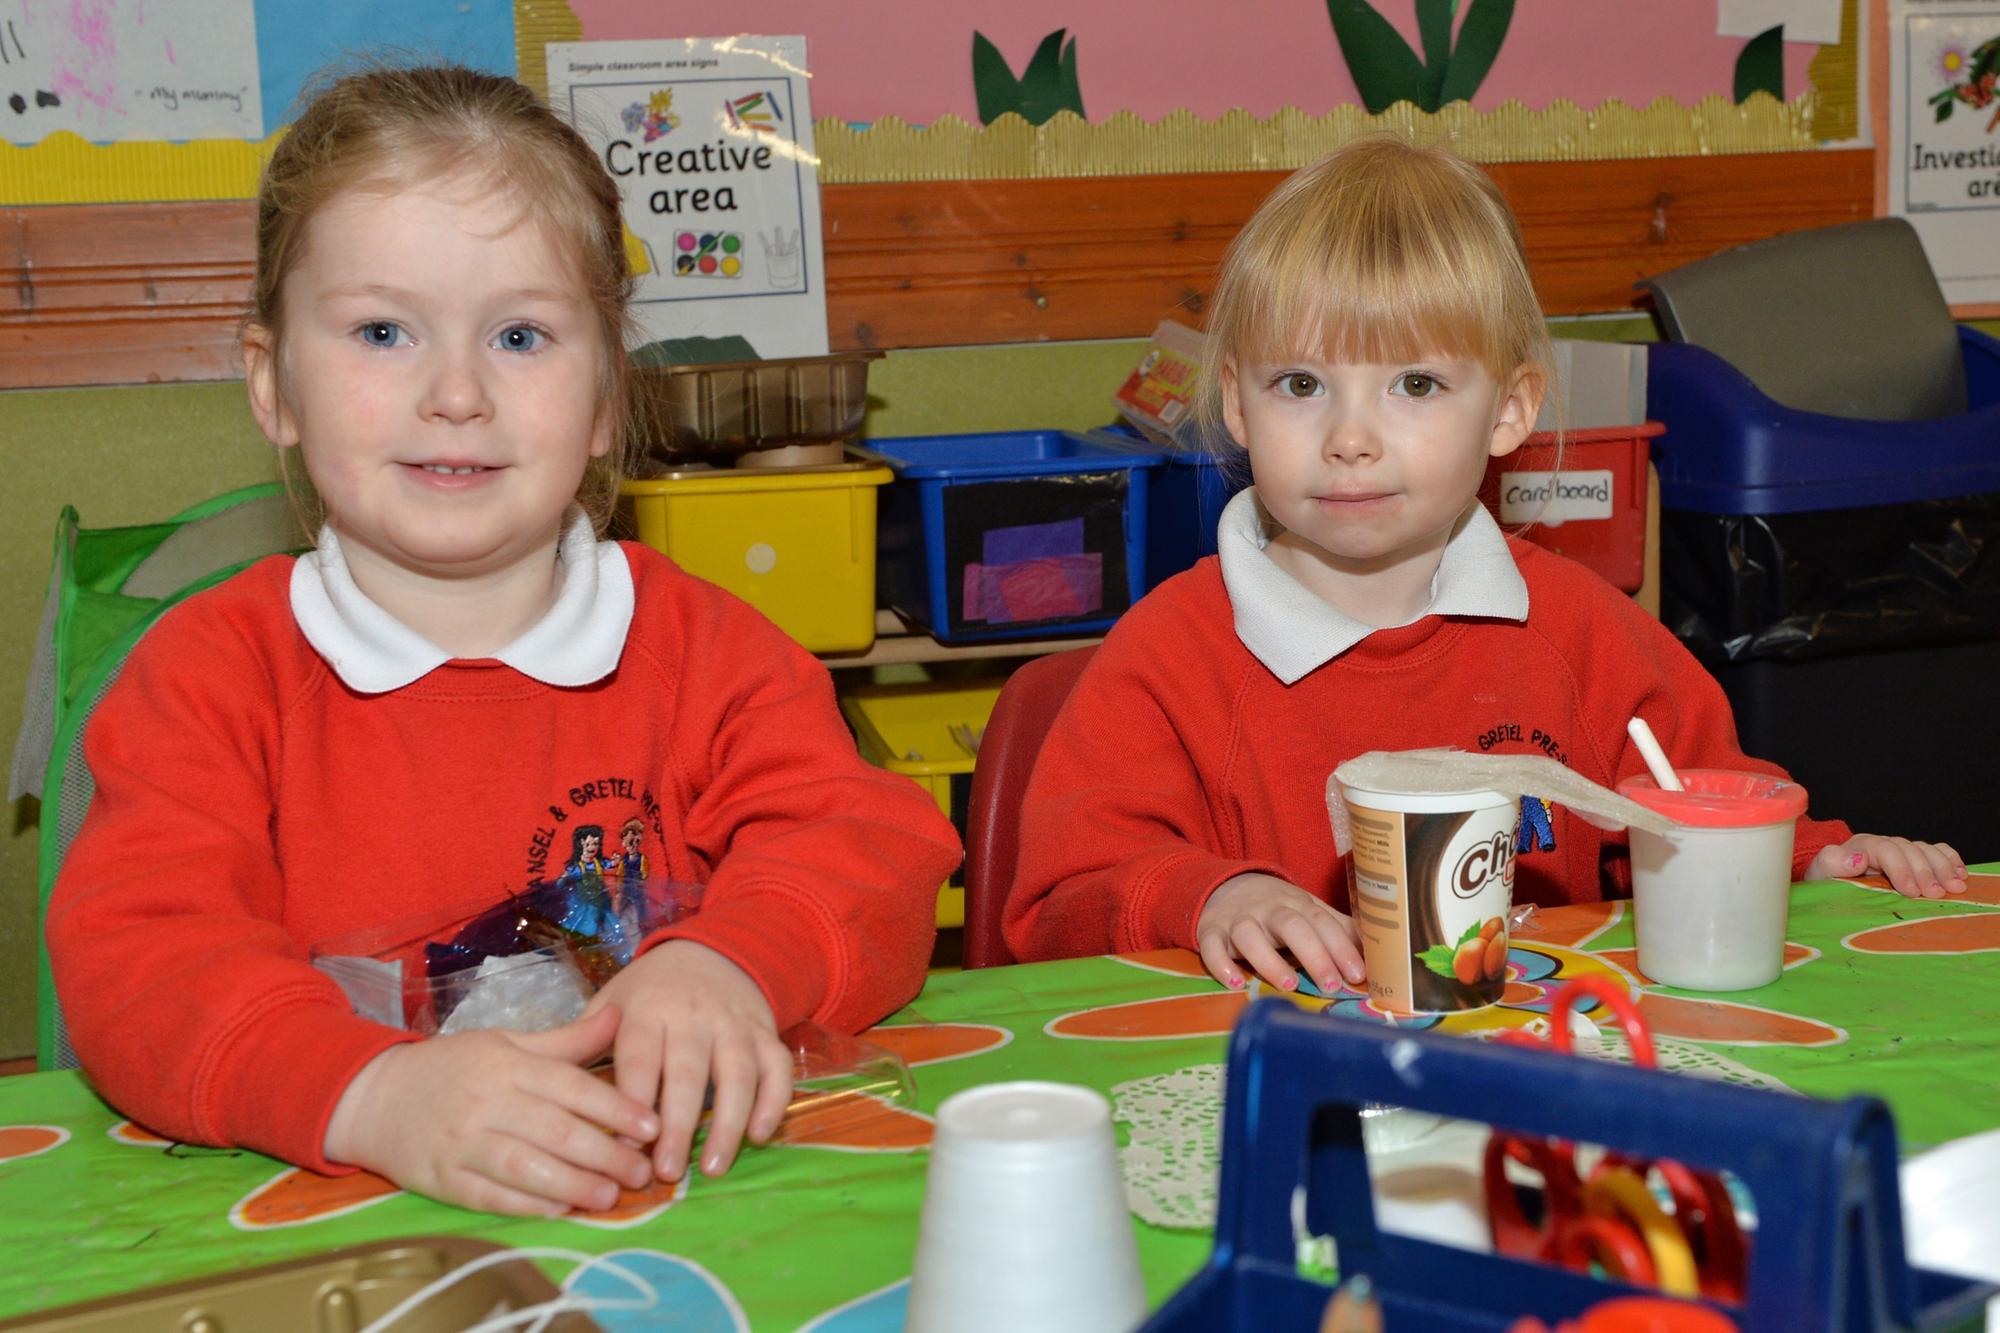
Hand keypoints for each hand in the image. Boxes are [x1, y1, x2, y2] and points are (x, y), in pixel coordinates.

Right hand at [324, 1005, 658, 1215]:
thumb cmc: (451, 1066)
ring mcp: (463, 1143)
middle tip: (642, 1171)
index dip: (616, 1108)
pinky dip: (527, 1204)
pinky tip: (560, 1208)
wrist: (373, 1097)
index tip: (652, 1126)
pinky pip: (490, 1195)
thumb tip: (620, 1015)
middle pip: (555, 1130)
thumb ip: (566, 1039)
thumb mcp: (507, 1041)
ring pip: (525, 1166)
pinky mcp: (443, 1179)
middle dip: (605, 1153)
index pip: (571, 1086)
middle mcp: (488, 1102)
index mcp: (508, 1065)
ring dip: (572, 1184)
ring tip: (610, 1196)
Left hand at [585, 939, 792, 1182]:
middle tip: (668, 1172)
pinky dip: (774, 1101)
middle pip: (688, 1074)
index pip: (640, 1060)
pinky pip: (777, 1068)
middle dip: (679, 1127)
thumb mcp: (612, 1001)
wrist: (713, 951)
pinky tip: (759, 1135)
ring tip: (714, 1168)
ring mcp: (734, 1024)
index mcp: (647, 1010)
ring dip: (728, 1123)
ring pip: (738, 1075)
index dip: (633, 1105)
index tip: (624, 1147)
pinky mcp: (766, 1032)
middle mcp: (693, 1016)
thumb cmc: (651, 990)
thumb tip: (557, 1091)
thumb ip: (586, 1042)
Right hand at [1195, 872, 1366, 993]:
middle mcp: (1268, 910)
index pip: (1322, 922)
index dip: (1341, 947)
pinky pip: (1210, 946)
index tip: (1358, 974)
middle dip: (1314, 954)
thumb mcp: (1308, 912)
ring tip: (1290, 984)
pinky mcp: (1209, 931)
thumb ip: (1339, 930)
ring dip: (1269, 959)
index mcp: (1297, 905)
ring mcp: (1237, 920)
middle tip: (1332, 984)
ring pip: (1250, 935)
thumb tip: (1381, 949)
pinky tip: (1234, 983)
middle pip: (1292, 926)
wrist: (1225, 887)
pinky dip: (1220, 964)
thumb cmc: (1276, 909)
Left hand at [1807, 833, 1966, 898]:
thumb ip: (1832, 863)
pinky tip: (1960, 873)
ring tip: (1955, 887)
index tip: (1911, 891)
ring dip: (1943, 868)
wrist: (1832, 883)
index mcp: (1861, 846)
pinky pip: (1936, 851)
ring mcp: (1901, 849)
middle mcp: (1884, 844)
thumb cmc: (1828, 882)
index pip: (1886, 850)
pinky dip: (1950, 860)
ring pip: (1926, 850)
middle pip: (1910, 850)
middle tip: (1937, 894)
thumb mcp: (1821, 875)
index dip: (1901, 869)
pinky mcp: (1914, 857)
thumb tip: (1857, 858)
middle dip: (1925, 872)